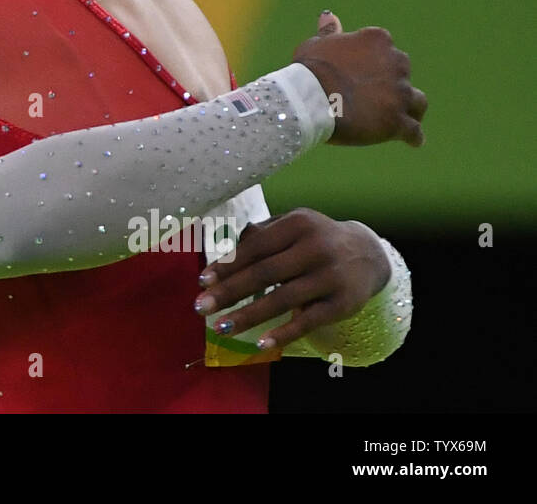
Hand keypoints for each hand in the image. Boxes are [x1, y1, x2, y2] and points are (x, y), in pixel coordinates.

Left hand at [193, 209, 390, 350]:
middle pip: (265, 273)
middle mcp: (315, 247)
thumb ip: (260, 235)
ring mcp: (330, 276)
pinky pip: (308, 321)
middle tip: (200, 308)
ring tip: (220, 328)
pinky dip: (283, 333)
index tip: (202, 282)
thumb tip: (228, 253)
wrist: (368, 253)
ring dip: (248, 316)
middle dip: (228, 292)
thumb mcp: (291, 226)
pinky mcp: (343, 303)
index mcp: (298, 224)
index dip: (227, 265)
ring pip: (282, 299)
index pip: (255, 247)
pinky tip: (260, 343)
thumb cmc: (315, 239)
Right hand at [292, 10, 427, 146]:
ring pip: (416, 102)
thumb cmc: (308, 70)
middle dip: (392, 84)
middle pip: (402, 74)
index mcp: (378, 40)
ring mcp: (400, 93)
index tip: (358, 74)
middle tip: (372, 98)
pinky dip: (413, 136)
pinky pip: (414, 131)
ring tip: (398, 118)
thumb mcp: (316, 45)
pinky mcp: (398, 121)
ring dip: (409, 108)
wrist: (308, 99)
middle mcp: (397, 62)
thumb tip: (328, 15)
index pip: (386, 50)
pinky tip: (409, 140)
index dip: (373, 63)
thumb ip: (330, 32)